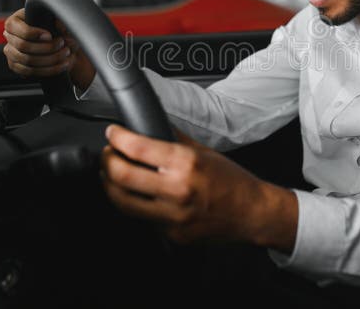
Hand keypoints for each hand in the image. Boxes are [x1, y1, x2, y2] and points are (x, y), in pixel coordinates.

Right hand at [3, 8, 94, 88]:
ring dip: (50, 59)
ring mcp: (11, 53)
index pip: (15, 27)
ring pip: (27, 60)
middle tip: (62, 44)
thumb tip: (60, 26)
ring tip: (65, 54)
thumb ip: (60, 22)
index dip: (33, 33)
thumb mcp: (59, 22)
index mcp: (15, 21)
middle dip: (46, 47)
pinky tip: (61, 66)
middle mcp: (9, 37)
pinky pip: (29, 72)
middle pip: (22, 46)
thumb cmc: (56, 29)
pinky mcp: (16, 66)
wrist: (59, 45)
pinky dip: (47, 70)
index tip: (50, 36)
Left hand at [101, 125, 297, 251]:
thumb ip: (174, 139)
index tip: (113, 133)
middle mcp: (177, 190)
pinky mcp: (171, 234)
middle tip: (108, 153)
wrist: (252, 213)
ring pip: (123, 202)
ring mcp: (173, 216)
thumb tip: (150, 126)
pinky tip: (136, 195)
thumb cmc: (232, 181)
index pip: (138, 148)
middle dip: (107, 160)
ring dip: (110, 185)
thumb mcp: (204, 151)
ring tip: (111, 174)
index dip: (118, 138)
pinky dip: (134, 204)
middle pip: (122, 176)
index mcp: (186, 164)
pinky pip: (142, 218)